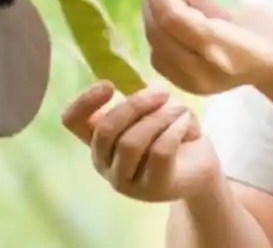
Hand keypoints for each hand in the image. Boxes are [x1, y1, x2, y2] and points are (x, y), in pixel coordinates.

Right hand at [61, 81, 220, 202]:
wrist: (199, 171)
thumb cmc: (171, 137)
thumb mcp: (152, 114)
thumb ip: (139, 104)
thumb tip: (147, 91)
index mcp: (98, 140)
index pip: (72, 122)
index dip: (85, 101)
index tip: (109, 85)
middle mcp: (104, 163)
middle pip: (105, 130)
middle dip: (135, 105)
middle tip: (163, 93)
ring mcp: (126, 181)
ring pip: (130, 143)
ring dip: (158, 118)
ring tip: (180, 109)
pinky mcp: (153, 188)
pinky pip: (159, 153)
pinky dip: (174, 130)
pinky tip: (186, 122)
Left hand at [142, 0, 272, 95]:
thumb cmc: (269, 30)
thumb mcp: (235, 6)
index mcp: (223, 47)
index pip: (174, 19)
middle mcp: (205, 70)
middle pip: (160, 34)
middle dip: (151, 2)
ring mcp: (195, 84)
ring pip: (155, 47)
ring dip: (151, 18)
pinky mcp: (188, 87)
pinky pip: (159, 59)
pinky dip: (157, 37)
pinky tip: (165, 21)